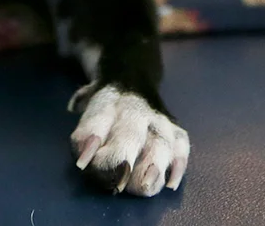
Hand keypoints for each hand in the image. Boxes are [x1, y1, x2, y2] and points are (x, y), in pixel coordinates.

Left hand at [70, 84, 188, 196]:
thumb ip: (83, 137)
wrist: (133, 78)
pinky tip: (170, 183)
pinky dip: (178, 165)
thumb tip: (84, 160)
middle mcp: (136, 109)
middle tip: (116, 181)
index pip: (99, 120)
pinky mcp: (177, 132)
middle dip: (123, 156)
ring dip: (154, 165)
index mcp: (108, 103)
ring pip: (160, 142)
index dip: (92, 141)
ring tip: (146, 185)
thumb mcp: (86, 114)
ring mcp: (159, 120)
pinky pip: (181, 148)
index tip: (83, 163)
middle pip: (130, 133)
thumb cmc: (105, 110)